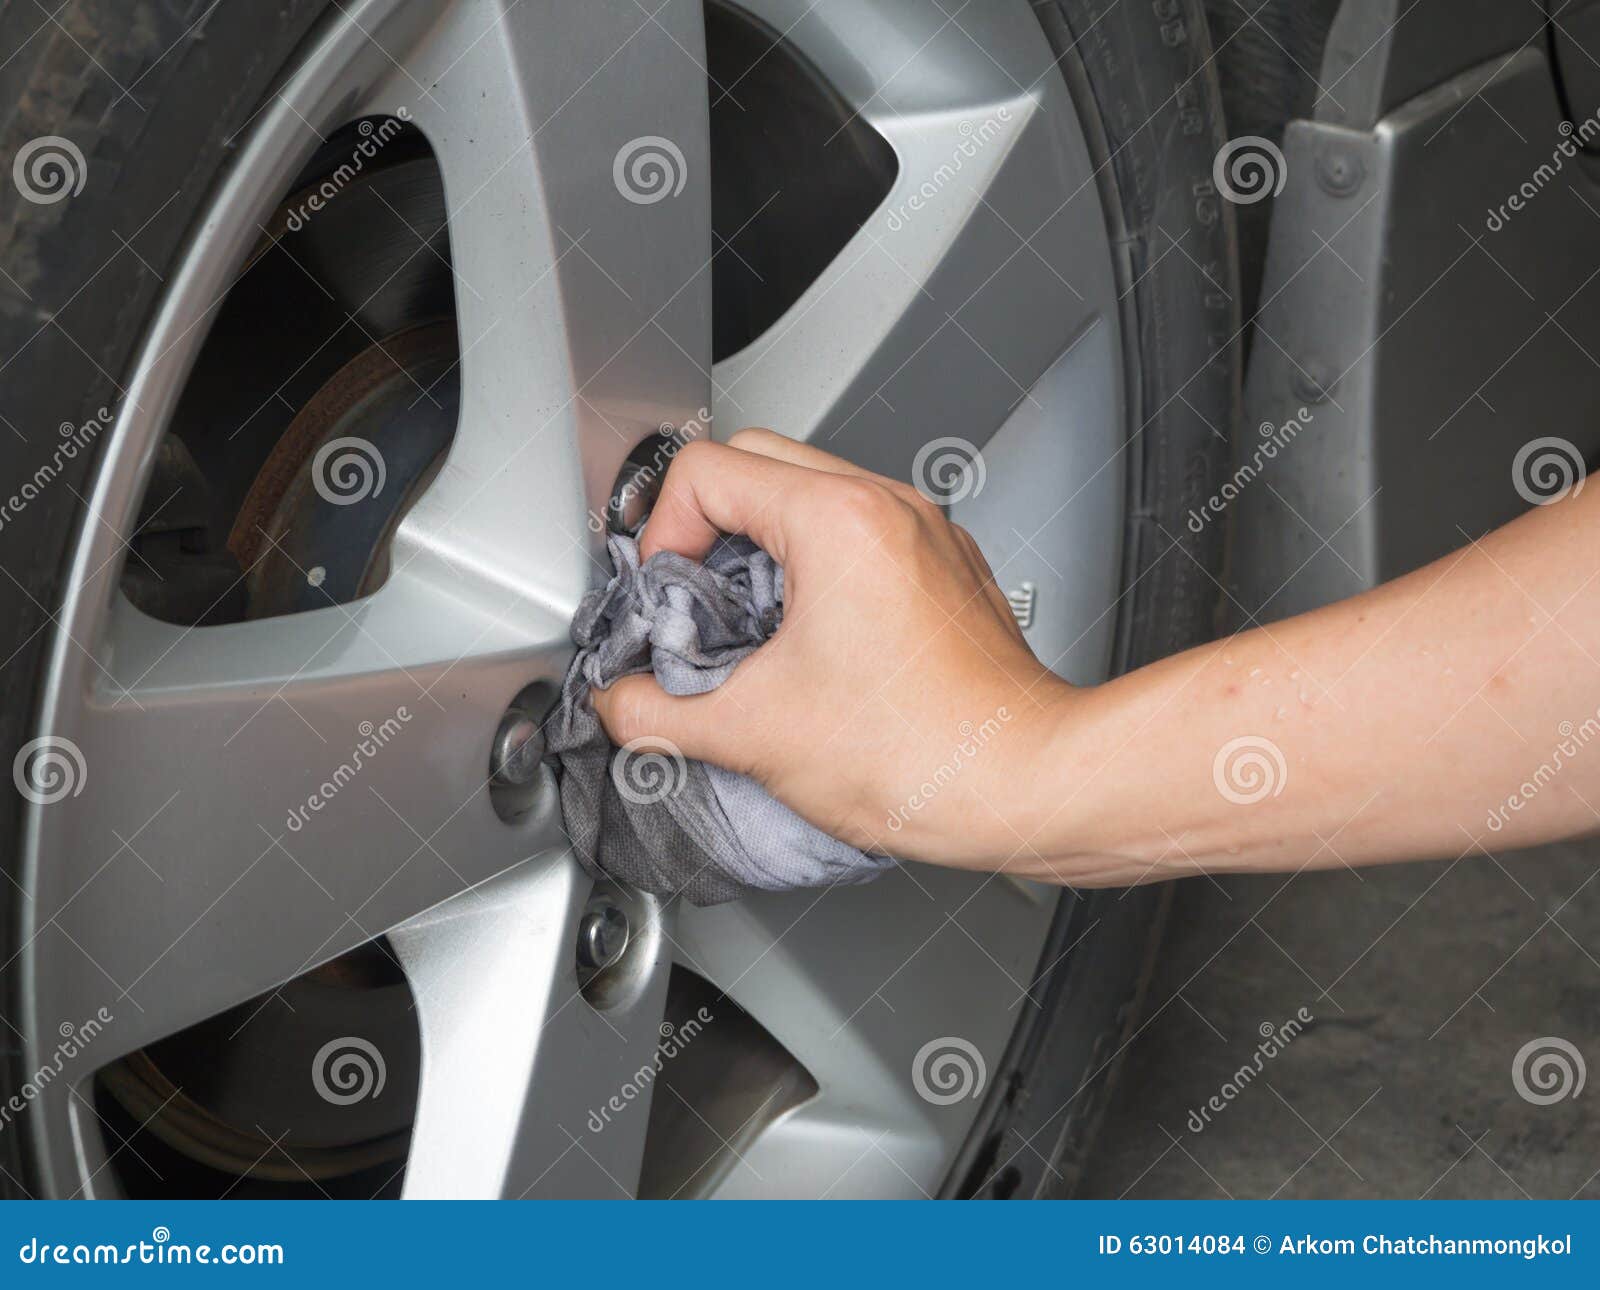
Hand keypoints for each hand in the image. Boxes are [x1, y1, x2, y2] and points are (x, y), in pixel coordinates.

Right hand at [590, 429, 1076, 869]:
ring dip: (762, 550)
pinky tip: (813, 644)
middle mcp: (887, 507)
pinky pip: (860, 535)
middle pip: (755, 464)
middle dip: (707, 530)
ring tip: (755, 630)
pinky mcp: (944, 568)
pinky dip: (819, 572)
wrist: (1026, 784)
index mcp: (837, 519)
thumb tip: (620, 704)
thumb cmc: (927, 754)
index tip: (668, 594)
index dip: (662, 532)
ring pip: (810, 496)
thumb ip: (656, 713)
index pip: (705, 470)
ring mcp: (923, 533)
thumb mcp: (755, 734)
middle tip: (697, 604)